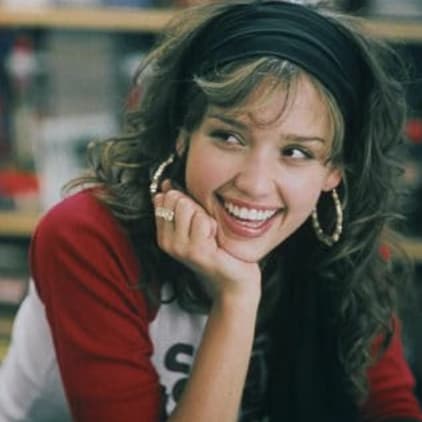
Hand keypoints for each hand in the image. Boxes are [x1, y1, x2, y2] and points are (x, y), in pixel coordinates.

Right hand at [153, 180, 260, 303]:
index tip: (195, 219)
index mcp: (163, 235)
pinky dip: (213, 225)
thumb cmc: (218, 248)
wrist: (233, 279)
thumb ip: (180, 205)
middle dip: (194, 207)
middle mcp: (167, 242)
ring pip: (187, 206)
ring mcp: (180, 247)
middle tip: (205, 227)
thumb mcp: (195, 223)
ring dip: (205, 216)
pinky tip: (216, 240)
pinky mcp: (195, 251)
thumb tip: (166, 184)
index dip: (184, 201)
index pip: (163, 198)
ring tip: (210, 234)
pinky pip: (202, 220)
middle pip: (175, 199)